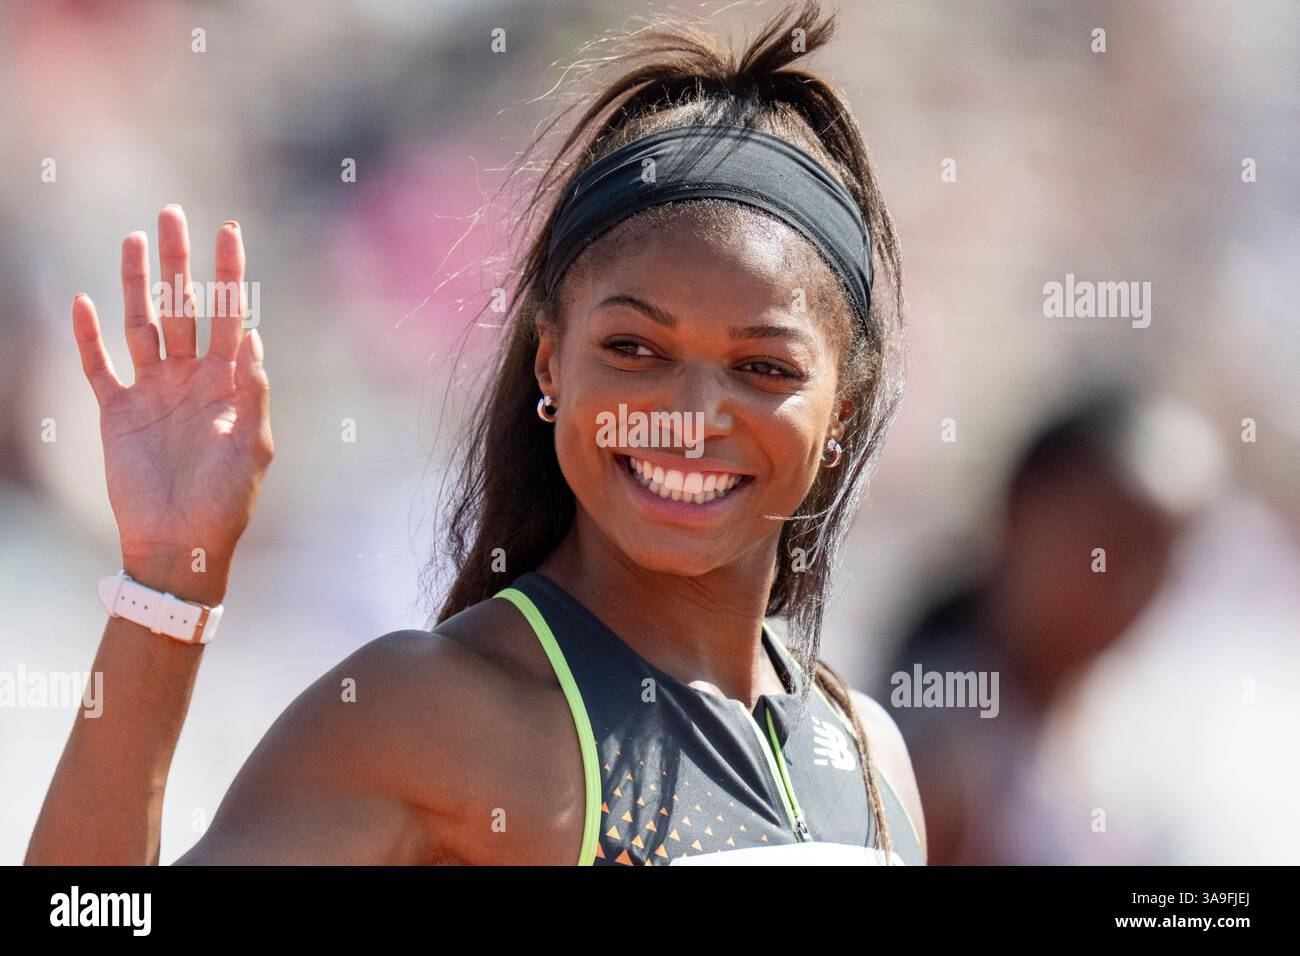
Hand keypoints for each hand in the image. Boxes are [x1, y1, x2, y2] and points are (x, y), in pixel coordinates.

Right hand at [71, 205, 272, 602]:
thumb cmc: (227, 501)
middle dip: (180, 262)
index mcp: (228, 383)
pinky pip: (99, 365)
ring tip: (133, 239)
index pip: (230, 315)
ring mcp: (152, 391)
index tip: (229, 231)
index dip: (230, 273)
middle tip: (173, 214)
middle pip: (184, 307)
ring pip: (142, 323)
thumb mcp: (252, 445)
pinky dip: (88, 336)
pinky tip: (84, 302)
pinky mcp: (116, 411)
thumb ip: (251, 390)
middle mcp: (190, 378)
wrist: (180, 543)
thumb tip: (253, 337)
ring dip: (135, 284)